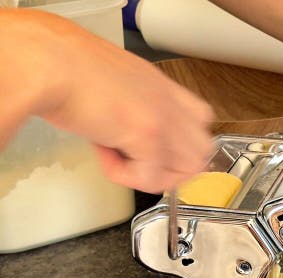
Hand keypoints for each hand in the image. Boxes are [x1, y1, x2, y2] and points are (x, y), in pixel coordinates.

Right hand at [0, 10, 213, 192]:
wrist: (47, 61)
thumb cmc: (65, 69)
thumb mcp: (116, 87)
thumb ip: (134, 111)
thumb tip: (130, 140)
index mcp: (163, 87)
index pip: (201, 121)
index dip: (180, 144)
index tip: (150, 149)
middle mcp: (171, 102)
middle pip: (201, 152)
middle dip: (170, 166)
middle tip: (137, 161)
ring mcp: (164, 118)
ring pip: (186, 170)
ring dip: (153, 175)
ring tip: (121, 158)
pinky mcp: (149, 135)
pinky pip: (150, 178)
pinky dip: (125, 176)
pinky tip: (102, 151)